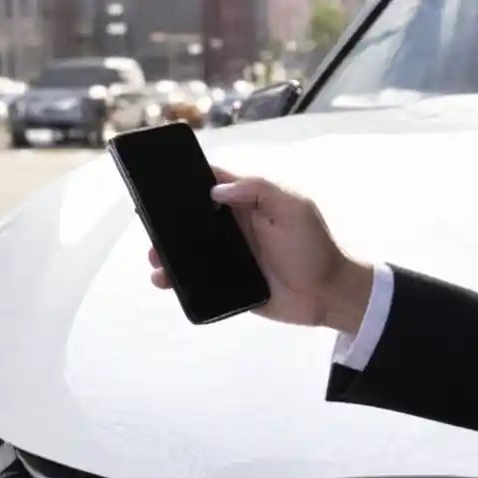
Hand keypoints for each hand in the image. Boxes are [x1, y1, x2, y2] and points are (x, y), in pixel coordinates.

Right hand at [147, 168, 373, 334]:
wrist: (327, 296)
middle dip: (168, 222)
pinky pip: (196, 278)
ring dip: (168, 252)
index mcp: (248, 203)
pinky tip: (165, 281)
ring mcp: (229, 255)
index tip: (161, 184)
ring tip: (155, 259)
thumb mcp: (294, 210)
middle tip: (150, 227)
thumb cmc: (315, 248)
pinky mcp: (226, 282)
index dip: (187, 181)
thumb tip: (215, 189)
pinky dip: (178, 279)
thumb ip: (259, 191)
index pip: (211, 184)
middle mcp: (234, 226)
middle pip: (192, 218)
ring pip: (189, 249)